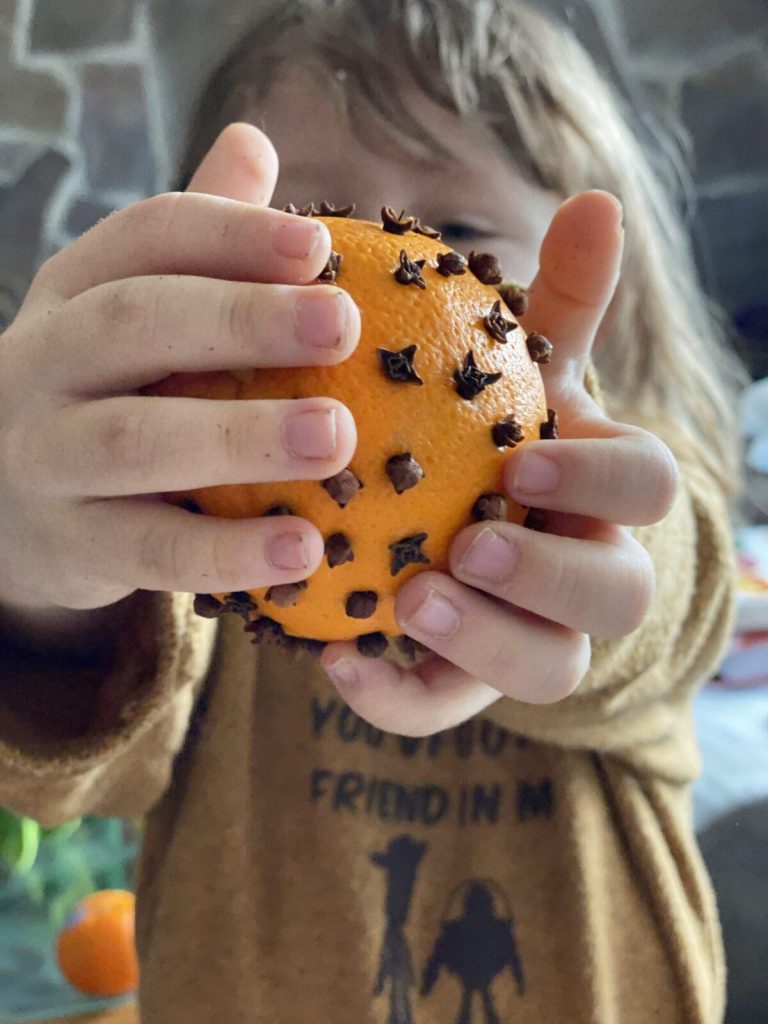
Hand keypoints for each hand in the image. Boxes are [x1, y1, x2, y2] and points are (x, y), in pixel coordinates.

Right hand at [0, 124, 359, 612]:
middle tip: (344, 326)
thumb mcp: (131, 310)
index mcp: (75, 291)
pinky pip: (150, 549)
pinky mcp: (70, 545)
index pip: (146, 238)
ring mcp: (45, 456)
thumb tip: (254, 141)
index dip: (232, 234)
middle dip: (241, 320)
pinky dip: (227, 552)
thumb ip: (193, 242)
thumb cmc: (106, 393)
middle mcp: (44, 362)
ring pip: (136, 440)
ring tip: (339, 438)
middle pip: (135, 323)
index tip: (320, 246)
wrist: (9, 510)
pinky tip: (305, 550)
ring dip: (241, 437)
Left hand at [321, 191, 678, 735]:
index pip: (647, 487)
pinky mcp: (463, 686)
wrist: (455, 515)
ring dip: (487, 643)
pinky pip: (440, 708)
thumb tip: (596, 200)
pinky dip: (395, 695)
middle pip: (618, 596)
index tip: (521, 462)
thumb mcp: (519, 369)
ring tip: (407, 602)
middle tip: (469, 545)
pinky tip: (334, 658)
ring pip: (548, 669)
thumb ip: (557, 303)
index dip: (599, 481)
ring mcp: (530, 639)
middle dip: (553, 578)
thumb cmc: (494, 431)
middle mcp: (588, 575)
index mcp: (605, 496)